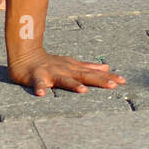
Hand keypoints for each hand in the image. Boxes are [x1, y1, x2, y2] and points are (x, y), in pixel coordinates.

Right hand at [8, 48, 125, 94]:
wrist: (25, 54)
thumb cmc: (51, 62)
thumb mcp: (72, 63)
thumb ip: (89, 67)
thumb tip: (107, 67)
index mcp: (73, 68)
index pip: (93, 73)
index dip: (108, 77)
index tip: (123, 81)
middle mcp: (65, 70)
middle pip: (84, 76)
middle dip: (98, 80)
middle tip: (113, 85)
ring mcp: (51, 73)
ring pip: (64, 79)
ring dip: (73, 84)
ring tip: (83, 90)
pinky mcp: (36, 77)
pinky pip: (38, 83)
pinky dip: (40, 88)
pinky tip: (42, 95)